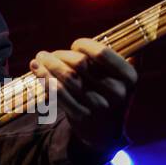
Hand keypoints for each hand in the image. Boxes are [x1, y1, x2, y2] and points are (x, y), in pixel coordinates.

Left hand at [29, 37, 137, 153]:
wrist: (104, 132)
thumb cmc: (108, 93)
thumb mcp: (121, 77)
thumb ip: (117, 56)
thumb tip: (119, 33)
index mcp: (129, 77)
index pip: (102, 53)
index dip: (83, 45)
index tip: (75, 45)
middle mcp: (116, 92)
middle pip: (81, 63)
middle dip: (61, 54)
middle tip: (49, 54)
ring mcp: (98, 106)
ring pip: (67, 77)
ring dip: (48, 63)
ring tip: (39, 58)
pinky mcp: (80, 116)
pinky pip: (58, 92)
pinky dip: (44, 77)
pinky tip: (36, 69)